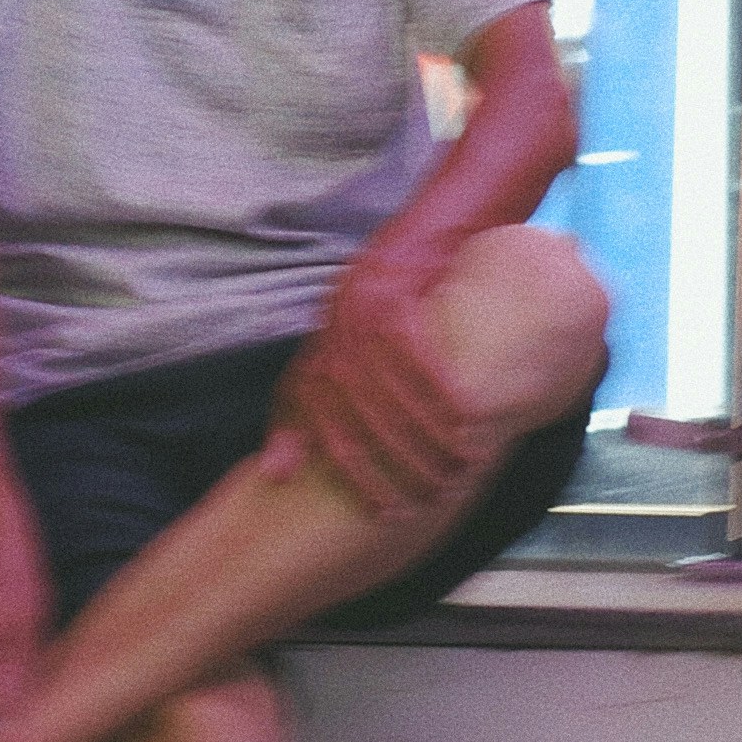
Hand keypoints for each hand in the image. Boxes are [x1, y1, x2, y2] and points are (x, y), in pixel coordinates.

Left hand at [265, 254, 487, 516]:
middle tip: (430, 498)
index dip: (353, 473)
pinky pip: (421, 357)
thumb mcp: (334, 350)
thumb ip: (302, 411)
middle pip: (361, 417)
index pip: (323, 428)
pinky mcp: (397, 297)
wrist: (424, 229)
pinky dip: (444, 392)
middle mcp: (333, 340)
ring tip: (458, 468)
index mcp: (315, 356)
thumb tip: (274, 475)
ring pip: (394, 393)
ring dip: (428, 436)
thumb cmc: (380, 302)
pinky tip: (467, 421)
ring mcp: (362, 318)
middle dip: (396, 465)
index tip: (382, 511)